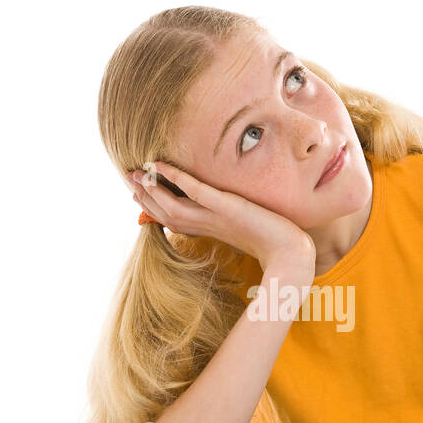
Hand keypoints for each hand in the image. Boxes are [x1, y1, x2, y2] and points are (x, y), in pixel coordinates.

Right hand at [125, 161, 315, 274]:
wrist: (292, 255)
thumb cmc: (276, 244)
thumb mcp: (249, 228)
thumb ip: (235, 221)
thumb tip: (231, 217)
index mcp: (212, 230)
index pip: (175, 219)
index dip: (156, 207)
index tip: (140, 194)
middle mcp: (209, 225)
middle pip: (167, 213)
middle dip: (147, 197)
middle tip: (129, 180)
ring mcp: (216, 217)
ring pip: (173, 206)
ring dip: (153, 189)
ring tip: (137, 174)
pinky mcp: (227, 207)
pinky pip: (196, 191)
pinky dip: (177, 178)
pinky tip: (162, 166)